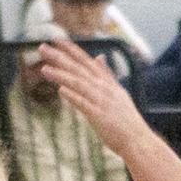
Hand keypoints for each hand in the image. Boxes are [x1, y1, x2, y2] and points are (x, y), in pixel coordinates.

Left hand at [40, 39, 151, 155]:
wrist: (138, 141)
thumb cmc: (126, 120)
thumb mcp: (118, 92)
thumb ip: (107, 75)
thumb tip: (100, 57)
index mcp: (107, 82)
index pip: (86, 61)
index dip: (71, 50)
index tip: (56, 39)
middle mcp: (104, 88)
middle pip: (79, 69)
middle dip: (60, 57)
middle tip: (42, 48)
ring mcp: (102, 102)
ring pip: (78, 84)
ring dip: (61, 75)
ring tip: (44, 69)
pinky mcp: (99, 117)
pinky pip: (84, 104)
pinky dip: (73, 96)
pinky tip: (61, 90)